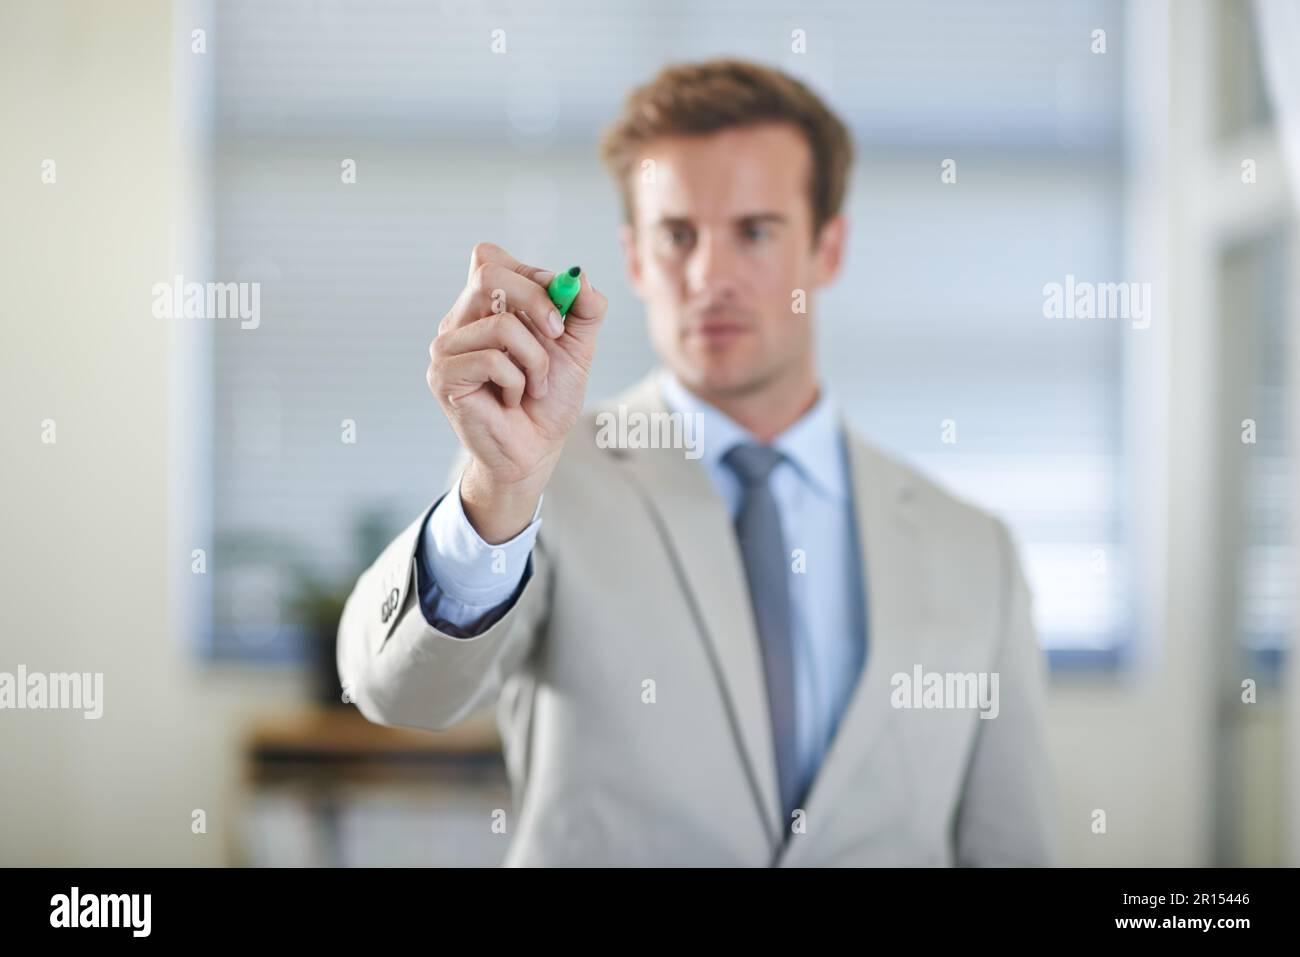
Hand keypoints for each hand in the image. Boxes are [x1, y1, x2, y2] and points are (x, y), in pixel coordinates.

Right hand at [427, 243, 607, 542]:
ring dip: (535, 360)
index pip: (489, 257)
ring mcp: (445, 348)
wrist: (536, 450)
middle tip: (559, 334)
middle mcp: (459, 320)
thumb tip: (579, 276)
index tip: (559, 304)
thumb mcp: (577, 347)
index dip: (529, 273)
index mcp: (484, 306)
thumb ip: (584, 309)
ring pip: (501, 323)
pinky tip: (512, 400)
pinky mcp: (443, 376)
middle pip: (488, 273)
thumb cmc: (549, 399)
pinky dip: (518, 382)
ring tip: (534, 385)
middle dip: (538, 300)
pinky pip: (493, 360)